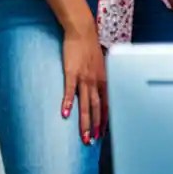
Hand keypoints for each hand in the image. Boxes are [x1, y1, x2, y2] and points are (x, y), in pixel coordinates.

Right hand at [61, 25, 105, 144]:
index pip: (107, 104)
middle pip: (97, 108)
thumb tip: (101, 90)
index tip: (103, 133)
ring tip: (83, 135)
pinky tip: (65, 114)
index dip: (105, 119)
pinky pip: (70, 90)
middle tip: (92, 141)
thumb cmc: (91, 48)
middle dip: (95, 126)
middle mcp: (96, 81)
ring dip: (84, 121)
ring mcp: (84, 78)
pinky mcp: (71, 72)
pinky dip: (68, 103)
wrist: (82, 32)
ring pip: (85, 104)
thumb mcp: (101, 64)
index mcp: (105, 79)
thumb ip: (101, 78)